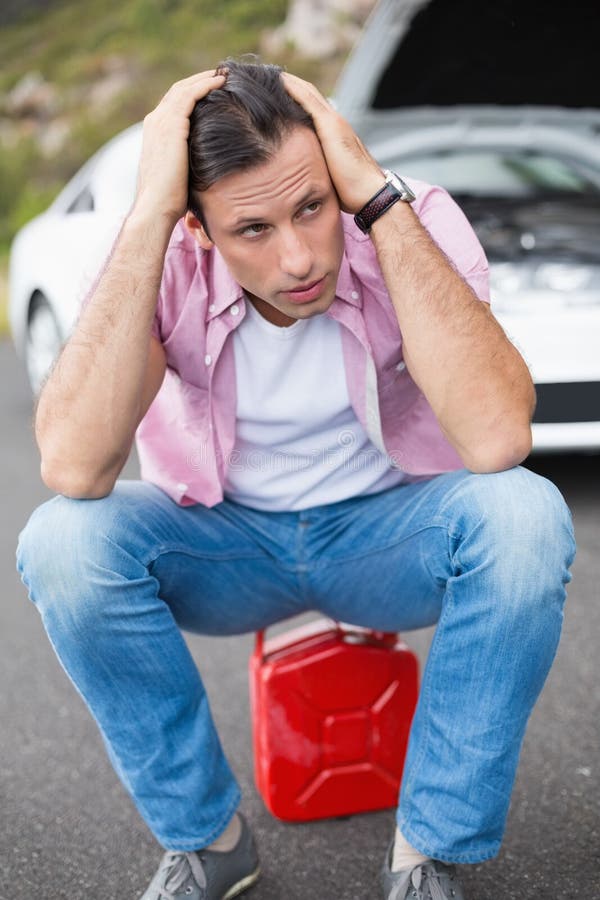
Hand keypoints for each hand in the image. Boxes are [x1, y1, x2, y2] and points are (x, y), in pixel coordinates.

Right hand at [134, 70, 225, 225]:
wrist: (155, 207)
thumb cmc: (169, 202)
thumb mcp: (179, 176)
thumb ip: (188, 163)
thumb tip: (207, 168)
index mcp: (155, 133)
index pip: (173, 105)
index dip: (192, 94)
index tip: (212, 91)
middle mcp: (155, 122)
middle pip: (178, 91)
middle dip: (199, 81)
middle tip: (221, 75)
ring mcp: (161, 122)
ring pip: (184, 88)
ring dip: (205, 78)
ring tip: (225, 74)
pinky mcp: (172, 125)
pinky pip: (190, 95)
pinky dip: (205, 85)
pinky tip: (221, 82)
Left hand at [281, 72, 384, 213]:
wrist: (370, 194)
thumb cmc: (353, 193)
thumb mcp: (330, 175)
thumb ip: (318, 168)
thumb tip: (303, 179)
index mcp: (334, 133)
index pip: (312, 107)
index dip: (294, 97)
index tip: (274, 93)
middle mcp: (335, 122)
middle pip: (308, 94)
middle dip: (289, 84)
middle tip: (266, 77)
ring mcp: (333, 121)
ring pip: (307, 91)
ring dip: (288, 81)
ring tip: (267, 74)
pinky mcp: (330, 125)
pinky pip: (307, 99)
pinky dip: (293, 88)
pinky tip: (278, 80)